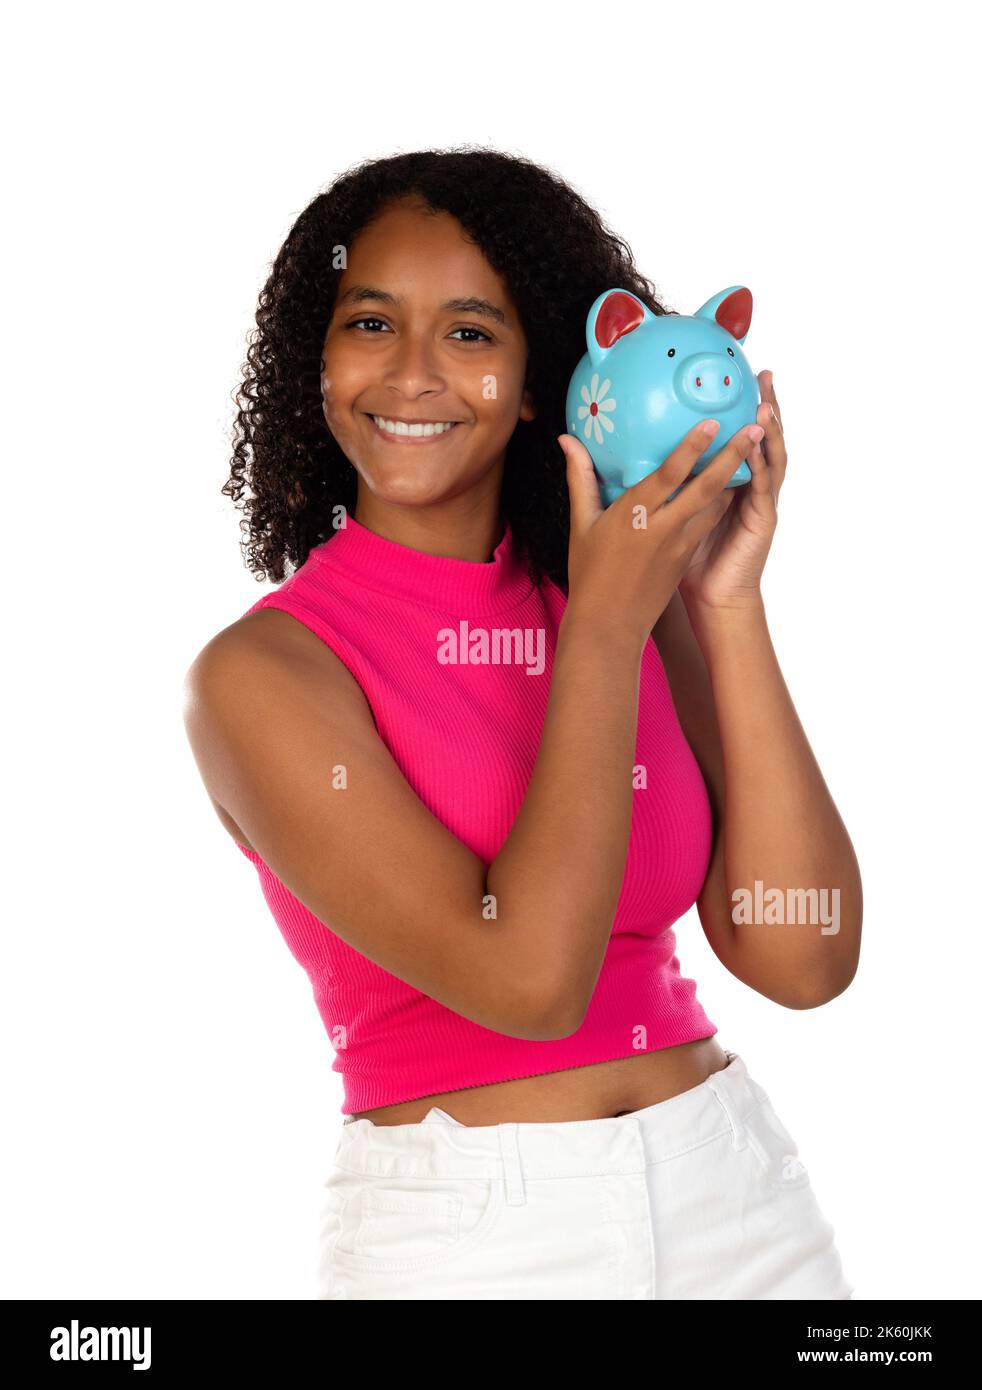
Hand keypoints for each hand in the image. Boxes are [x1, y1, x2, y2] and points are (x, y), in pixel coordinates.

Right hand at [560, 416, 760, 644]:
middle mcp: (662, 527)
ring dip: (734, 477)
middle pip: (705, 486)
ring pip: (714, 506)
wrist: (609, 622)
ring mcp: (678, 545)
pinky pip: (708, 523)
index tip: (711, 422)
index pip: (669, 474)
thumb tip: (566, 440)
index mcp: (634, 514)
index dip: (692, 447)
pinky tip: (731, 486)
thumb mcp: (581, 523)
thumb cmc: (590, 572)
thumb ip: (580, 478)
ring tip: (753, 450)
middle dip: (732, 456)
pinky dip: (721, 502)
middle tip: (754, 429)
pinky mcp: (685, 558)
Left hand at [677, 370, 786, 610]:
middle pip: (761, 439)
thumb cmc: (688, 561)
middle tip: (761, 374)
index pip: (736, 439)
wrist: (711, 597)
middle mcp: (747, 487)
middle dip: (765, 406)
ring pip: (771, 457)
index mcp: (727, 483)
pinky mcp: (763, 520)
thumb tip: (630, 460)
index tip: (733, 379)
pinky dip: (765, 464)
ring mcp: (759, 502)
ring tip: (764, 404)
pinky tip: (761, 446)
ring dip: (771, 430)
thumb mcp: (669, 516)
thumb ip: (657, 488)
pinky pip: (766, 487)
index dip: (739, 410)